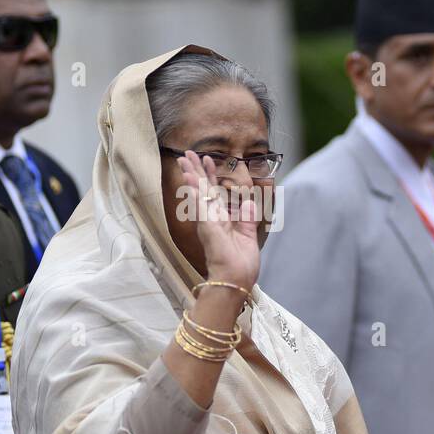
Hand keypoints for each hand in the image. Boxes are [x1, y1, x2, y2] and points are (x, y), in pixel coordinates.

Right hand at [176, 150, 258, 289]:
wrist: (237, 281)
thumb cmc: (241, 266)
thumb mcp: (249, 237)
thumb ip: (247, 219)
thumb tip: (249, 203)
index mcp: (222, 221)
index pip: (214, 193)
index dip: (210, 175)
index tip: (208, 159)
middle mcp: (212, 219)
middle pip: (202, 189)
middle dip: (196, 170)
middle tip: (188, 152)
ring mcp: (207, 222)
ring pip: (197, 193)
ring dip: (191, 175)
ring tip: (184, 158)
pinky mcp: (207, 226)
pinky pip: (198, 204)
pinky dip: (193, 190)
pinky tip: (188, 177)